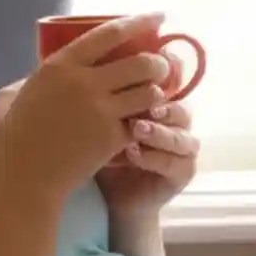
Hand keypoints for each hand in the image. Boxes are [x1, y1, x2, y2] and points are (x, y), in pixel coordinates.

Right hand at [0, 13, 170, 206]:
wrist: (23, 179)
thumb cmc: (11, 138)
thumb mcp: (13, 94)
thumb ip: (34, 77)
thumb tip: (48, 71)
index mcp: (61, 66)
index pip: (110, 33)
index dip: (139, 22)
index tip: (158, 17)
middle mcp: (86, 83)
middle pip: (141, 63)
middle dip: (159, 63)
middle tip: (162, 67)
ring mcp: (102, 111)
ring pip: (150, 92)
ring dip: (158, 93)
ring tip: (155, 96)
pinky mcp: (112, 138)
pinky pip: (142, 122)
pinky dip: (147, 122)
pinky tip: (146, 124)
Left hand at [95, 51, 199, 221]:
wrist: (109, 196)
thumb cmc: (100, 152)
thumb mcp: (94, 118)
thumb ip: (94, 91)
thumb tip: (73, 59)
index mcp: (158, 102)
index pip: (169, 80)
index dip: (165, 68)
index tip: (145, 60)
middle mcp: (175, 122)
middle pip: (180, 103)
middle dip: (162, 100)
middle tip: (143, 99)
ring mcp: (182, 147)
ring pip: (182, 133)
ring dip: (160, 130)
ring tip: (137, 128)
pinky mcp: (182, 172)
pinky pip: (177, 162)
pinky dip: (156, 156)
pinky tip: (134, 153)